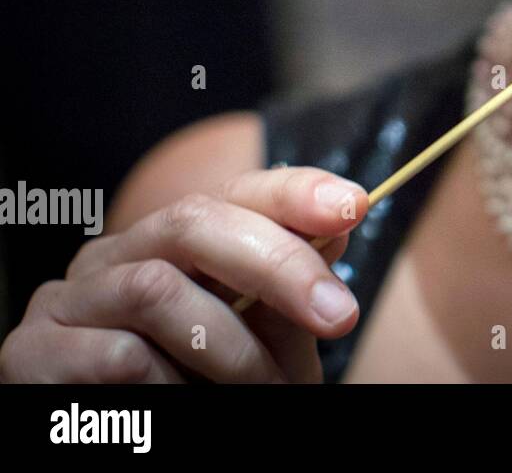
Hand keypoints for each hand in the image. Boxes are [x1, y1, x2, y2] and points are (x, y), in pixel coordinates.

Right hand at [0, 167, 367, 382]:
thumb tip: (342, 216)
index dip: (294, 191)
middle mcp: (118, 255)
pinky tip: (182, 404)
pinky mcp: (31, 353)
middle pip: (195, 220)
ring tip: (265, 389)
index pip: (235, 191)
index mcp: (176, 243)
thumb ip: (294, 283)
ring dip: (230, 347)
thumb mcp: (269, 341)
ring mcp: (68, 299)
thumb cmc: (213, 395)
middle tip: (339, 314)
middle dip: (279, 263)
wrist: (142, 453)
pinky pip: (118, 355)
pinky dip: (170, 386)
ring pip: (157, 289)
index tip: (353, 205)